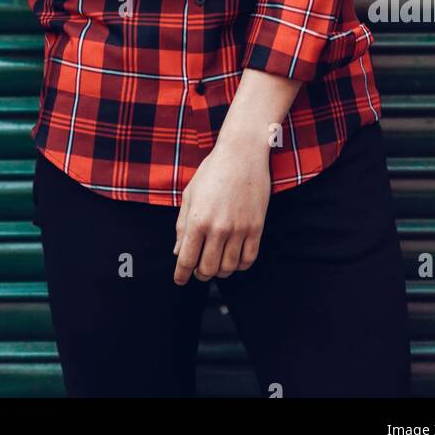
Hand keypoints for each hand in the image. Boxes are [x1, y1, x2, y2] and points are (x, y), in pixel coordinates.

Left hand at [173, 141, 269, 284]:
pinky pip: (248, 259)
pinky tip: (233, 258)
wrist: (242, 154)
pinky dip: (239, 265)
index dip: (181, 274)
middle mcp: (218, 228)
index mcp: (197, 220)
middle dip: (199, 274)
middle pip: (207, 270)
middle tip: (198, 269)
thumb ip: (182, 225)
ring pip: (228, 268)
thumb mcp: (190, 194)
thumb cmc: (212, 171)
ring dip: (219, 271)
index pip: (186, 259)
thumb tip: (178, 252)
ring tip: (216, 263)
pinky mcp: (256, 228)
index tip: (180, 280)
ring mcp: (239, 229)